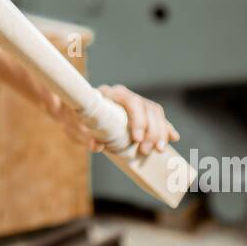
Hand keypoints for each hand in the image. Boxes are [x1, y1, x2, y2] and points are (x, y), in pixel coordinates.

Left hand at [42, 84, 178, 154]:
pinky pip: (158, 119)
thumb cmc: (74, 119)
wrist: (73, 114)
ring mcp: (134, 103)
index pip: (131, 102)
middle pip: (148, 108)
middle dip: (151, 131)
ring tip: (159, 150)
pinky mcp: (140, 114)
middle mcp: (125, 96)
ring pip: (156, 113)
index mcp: (111, 94)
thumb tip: (96, 147)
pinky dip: (166, 128)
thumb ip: (87, 136)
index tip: (137, 139)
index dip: (138, 119)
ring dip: (161, 132)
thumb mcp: (77, 128)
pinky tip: (173, 137)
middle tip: (144, 151)